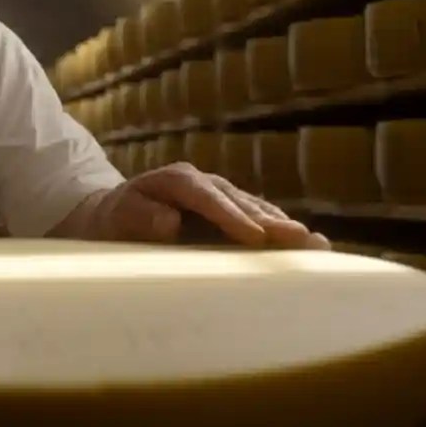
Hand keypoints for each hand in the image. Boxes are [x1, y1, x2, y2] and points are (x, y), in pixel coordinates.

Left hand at [86, 162, 328, 248]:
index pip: (207, 197)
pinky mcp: (227, 210)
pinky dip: (278, 230)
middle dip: (270, 221)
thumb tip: (169, 223)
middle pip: (240, 201)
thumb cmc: (115, 219)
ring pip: (254, 209)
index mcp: (176, 181)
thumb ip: (140, 217)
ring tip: (314, 244)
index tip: (254, 237)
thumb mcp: (117, 216)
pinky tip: (301, 245)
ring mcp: (218, 194)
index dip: (231, 216)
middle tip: (301, 239)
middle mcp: (203, 183)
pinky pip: (255, 218)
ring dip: (283, 226)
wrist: (112, 213)